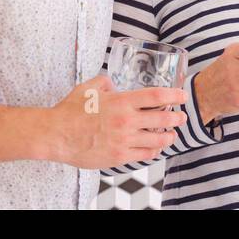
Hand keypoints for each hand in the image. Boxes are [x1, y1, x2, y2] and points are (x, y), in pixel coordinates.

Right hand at [50, 74, 186, 169]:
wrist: (55, 135)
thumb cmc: (70, 111)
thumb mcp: (88, 88)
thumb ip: (105, 82)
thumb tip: (113, 84)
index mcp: (122, 102)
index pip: (157, 97)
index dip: (174, 96)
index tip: (182, 96)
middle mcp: (126, 121)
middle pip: (163, 119)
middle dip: (177, 118)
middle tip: (182, 117)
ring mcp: (124, 140)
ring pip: (157, 140)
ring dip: (169, 137)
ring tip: (172, 135)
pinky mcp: (118, 156)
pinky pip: (144, 154)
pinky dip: (153, 151)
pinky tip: (155, 148)